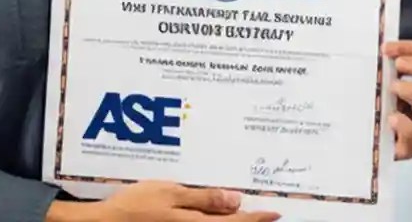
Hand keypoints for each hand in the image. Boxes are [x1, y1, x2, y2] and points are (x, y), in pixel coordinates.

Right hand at [96, 180, 278, 220]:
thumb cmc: (136, 206)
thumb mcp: (170, 193)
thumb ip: (203, 198)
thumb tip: (235, 200)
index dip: (258, 218)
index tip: (275, 213)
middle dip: (244, 219)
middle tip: (258, 210)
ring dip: (225, 219)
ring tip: (232, 208)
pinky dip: (208, 220)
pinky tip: (206, 212)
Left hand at [384, 40, 411, 159]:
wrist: (378, 140)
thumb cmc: (384, 104)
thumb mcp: (390, 79)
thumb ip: (389, 64)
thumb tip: (379, 47)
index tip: (386, 48)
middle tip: (394, 65)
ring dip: (409, 89)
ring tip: (391, 88)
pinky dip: (403, 124)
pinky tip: (391, 118)